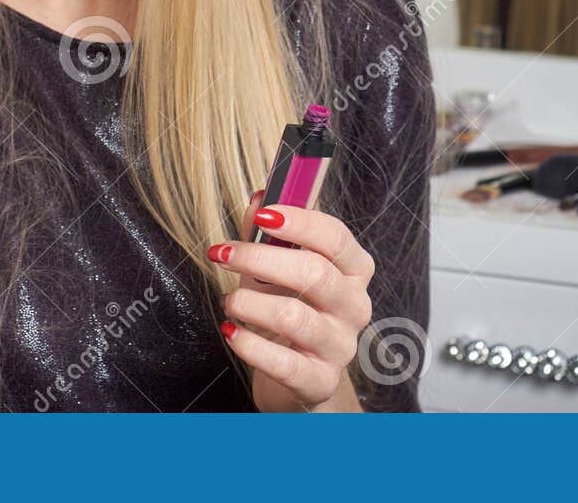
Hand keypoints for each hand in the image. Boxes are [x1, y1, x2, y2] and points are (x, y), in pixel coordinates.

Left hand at [209, 194, 372, 411]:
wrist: (299, 377)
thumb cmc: (290, 309)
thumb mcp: (277, 268)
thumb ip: (268, 233)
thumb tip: (258, 197)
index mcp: (353, 271)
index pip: (336, 237)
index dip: (299, 222)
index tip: (261, 214)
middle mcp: (354, 306)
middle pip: (314, 273)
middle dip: (259, 259)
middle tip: (223, 253)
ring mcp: (340, 346)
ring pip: (293, 317)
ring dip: (248, 303)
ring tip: (229, 301)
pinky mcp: (319, 381)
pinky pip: (283, 363)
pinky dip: (248, 344)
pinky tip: (231, 332)